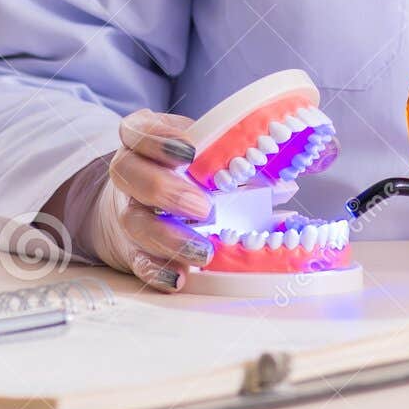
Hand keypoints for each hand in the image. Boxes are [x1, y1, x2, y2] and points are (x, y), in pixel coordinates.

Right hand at [91, 109, 216, 292]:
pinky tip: (180, 277)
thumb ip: (226, 158)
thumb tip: (282, 184)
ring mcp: (126, 211)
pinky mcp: (129, 247)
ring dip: (170, 238)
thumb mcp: (197, 151)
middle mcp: (127, 173)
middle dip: (167, 191)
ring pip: (134, 222)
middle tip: (204, 207)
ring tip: (203, 250)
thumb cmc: (182, 169)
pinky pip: (137, 260)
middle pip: (130, 175)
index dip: (158, 140)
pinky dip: (159, 270)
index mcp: (141, 139)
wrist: (142, 203)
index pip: (137, 132)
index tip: (190, 152)